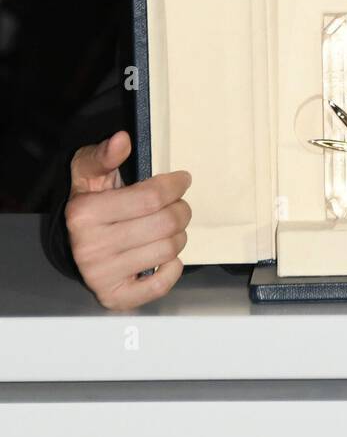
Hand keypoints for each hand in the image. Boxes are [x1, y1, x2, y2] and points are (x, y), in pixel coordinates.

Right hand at [65, 130, 191, 309]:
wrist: (74, 241)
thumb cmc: (90, 202)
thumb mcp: (89, 171)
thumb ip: (105, 154)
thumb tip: (121, 140)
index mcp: (84, 213)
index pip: (151, 197)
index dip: (175, 185)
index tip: (182, 180)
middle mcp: (90, 248)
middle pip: (165, 224)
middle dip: (181, 210)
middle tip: (178, 205)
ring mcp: (101, 275)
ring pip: (168, 250)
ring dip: (178, 235)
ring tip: (169, 228)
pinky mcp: (114, 296)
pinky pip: (159, 286)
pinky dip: (173, 269)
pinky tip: (167, 256)